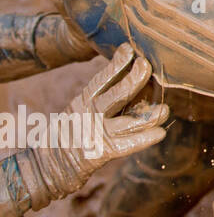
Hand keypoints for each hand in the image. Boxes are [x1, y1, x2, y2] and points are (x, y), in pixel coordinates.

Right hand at [30, 45, 168, 194]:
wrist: (46, 167)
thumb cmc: (69, 134)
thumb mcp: (78, 110)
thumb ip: (102, 97)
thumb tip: (131, 76)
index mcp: (82, 102)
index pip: (101, 80)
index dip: (116, 64)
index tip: (128, 49)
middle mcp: (88, 116)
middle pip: (116, 95)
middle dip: (134, 79)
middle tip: (147, 65)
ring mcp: (95, 134)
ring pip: (128, 122)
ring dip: (149, 116)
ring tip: (165, 110)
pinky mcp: (101, 153)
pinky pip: (127, 145)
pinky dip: (144, 139)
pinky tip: (159, 134)